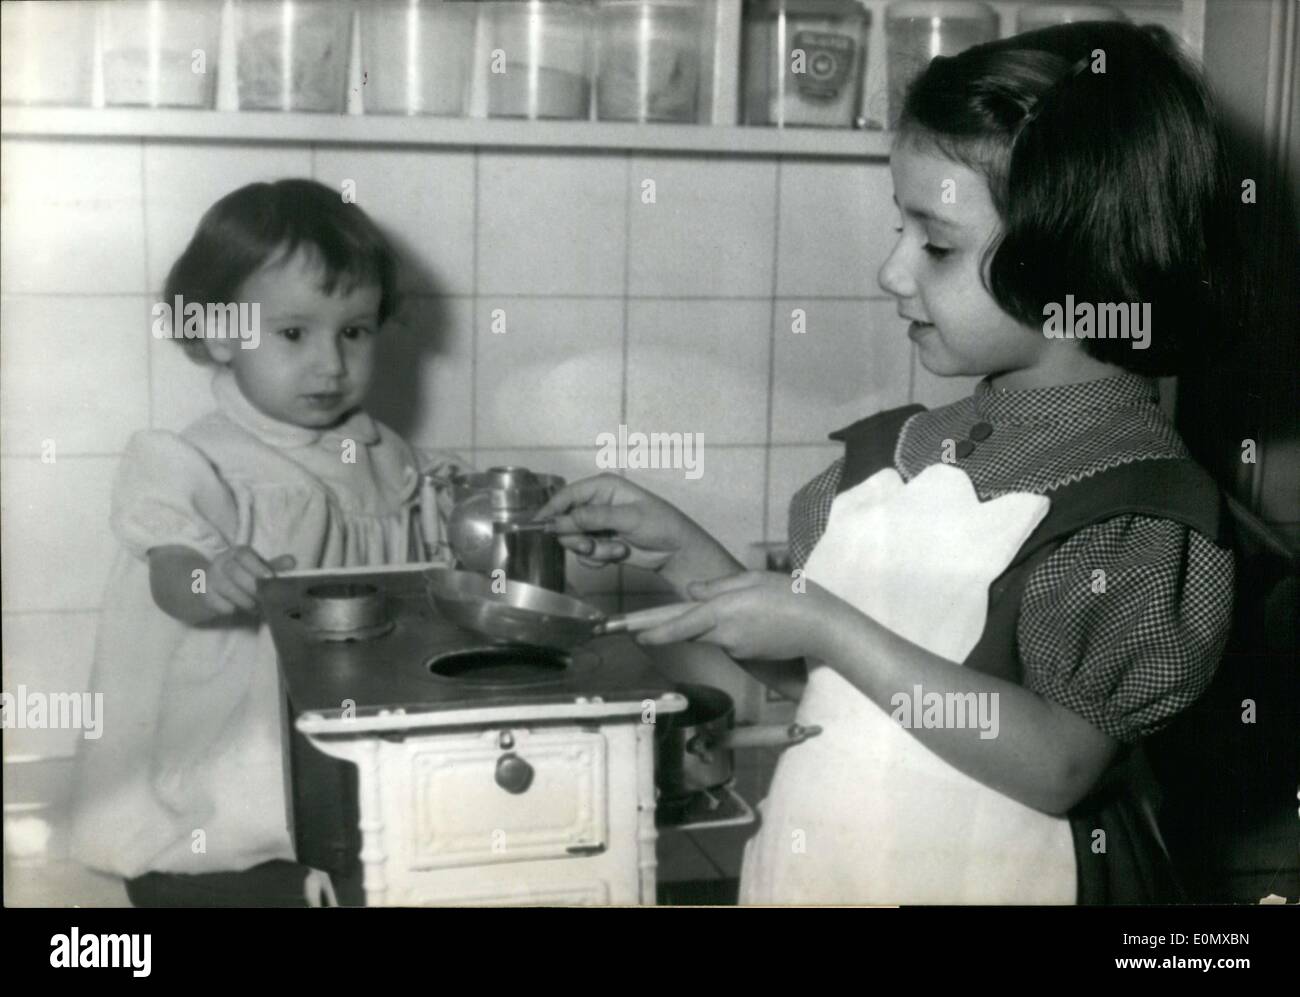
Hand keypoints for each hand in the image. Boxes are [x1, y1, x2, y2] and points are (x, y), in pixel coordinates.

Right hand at [204, 546, 295, 615]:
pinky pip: (217, 603)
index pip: (244, 554)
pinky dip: (231, 608)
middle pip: (234, 571)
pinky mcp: (204, 595)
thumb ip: (273, 566)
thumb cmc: (238, 577)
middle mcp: (221, 562)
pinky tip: (238, 610)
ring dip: (244, 600)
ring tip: (256, 607)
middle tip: (265, 598)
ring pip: (226, 587)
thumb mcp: (256, 569)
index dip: (257, 566)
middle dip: (252, 586)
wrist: (205, 588)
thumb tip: (292, 562)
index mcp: (237, 553)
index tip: (270, 578)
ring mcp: (210, 578)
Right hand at [537, 474, 725, 575]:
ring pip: (574, 540)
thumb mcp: (629, 517)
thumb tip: (564, 519)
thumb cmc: (660, 525)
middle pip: (565, 520)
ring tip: (616, 549)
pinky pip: (585, 555)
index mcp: (603, 487)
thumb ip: (595, 517)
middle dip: (577, 537)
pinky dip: (598, 559)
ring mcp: (598, 525)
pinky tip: (618, 555)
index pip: (567, 495)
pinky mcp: (601, 544)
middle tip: (590, 545)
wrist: (677, 551)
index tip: (540, 525)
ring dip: (593, 550)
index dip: (552, 509)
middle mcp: (596, 504)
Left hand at [636, 570, 835, 660]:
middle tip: (655, 621)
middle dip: (674, 627)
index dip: (655, 631)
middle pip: (689, 633)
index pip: (679, 624)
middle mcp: (725, 634)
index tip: (635, 635)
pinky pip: (729, 642)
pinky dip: (731, 632)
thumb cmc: (790, 596)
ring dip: (710, 626)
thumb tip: (692, 592)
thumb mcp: (752, 579)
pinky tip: (753, 619)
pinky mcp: (748, 655)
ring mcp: (736, 648)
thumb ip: (718, 586)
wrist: (821, 627)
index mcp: (722, 611)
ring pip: (711, 637)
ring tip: (738, 608)